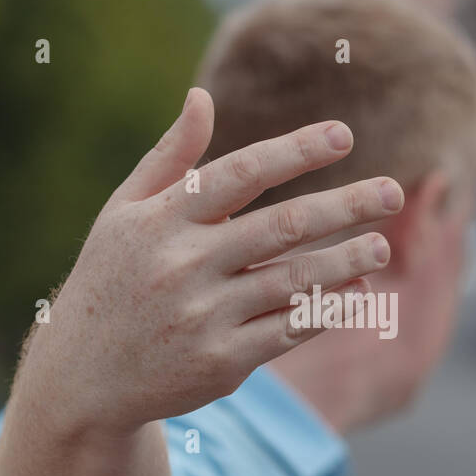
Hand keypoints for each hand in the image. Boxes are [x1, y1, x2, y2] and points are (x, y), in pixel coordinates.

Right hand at [21, 87, 403, 433]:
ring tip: (382, 245)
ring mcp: (204, 317)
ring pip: (294, 280)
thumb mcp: (123, 214)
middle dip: (345, 206)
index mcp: (160, 221)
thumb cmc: (111, 281)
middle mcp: (183, 266)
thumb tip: (202, 96)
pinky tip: (357, 290)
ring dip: (346, 261)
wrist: (82, 379)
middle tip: (393, 192)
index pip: (241, 173)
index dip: (296, 151)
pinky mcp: (221, 362)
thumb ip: (169, 158)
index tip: (344, 135)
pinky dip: (327, 308)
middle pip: (282, 226)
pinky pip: (289, 329)